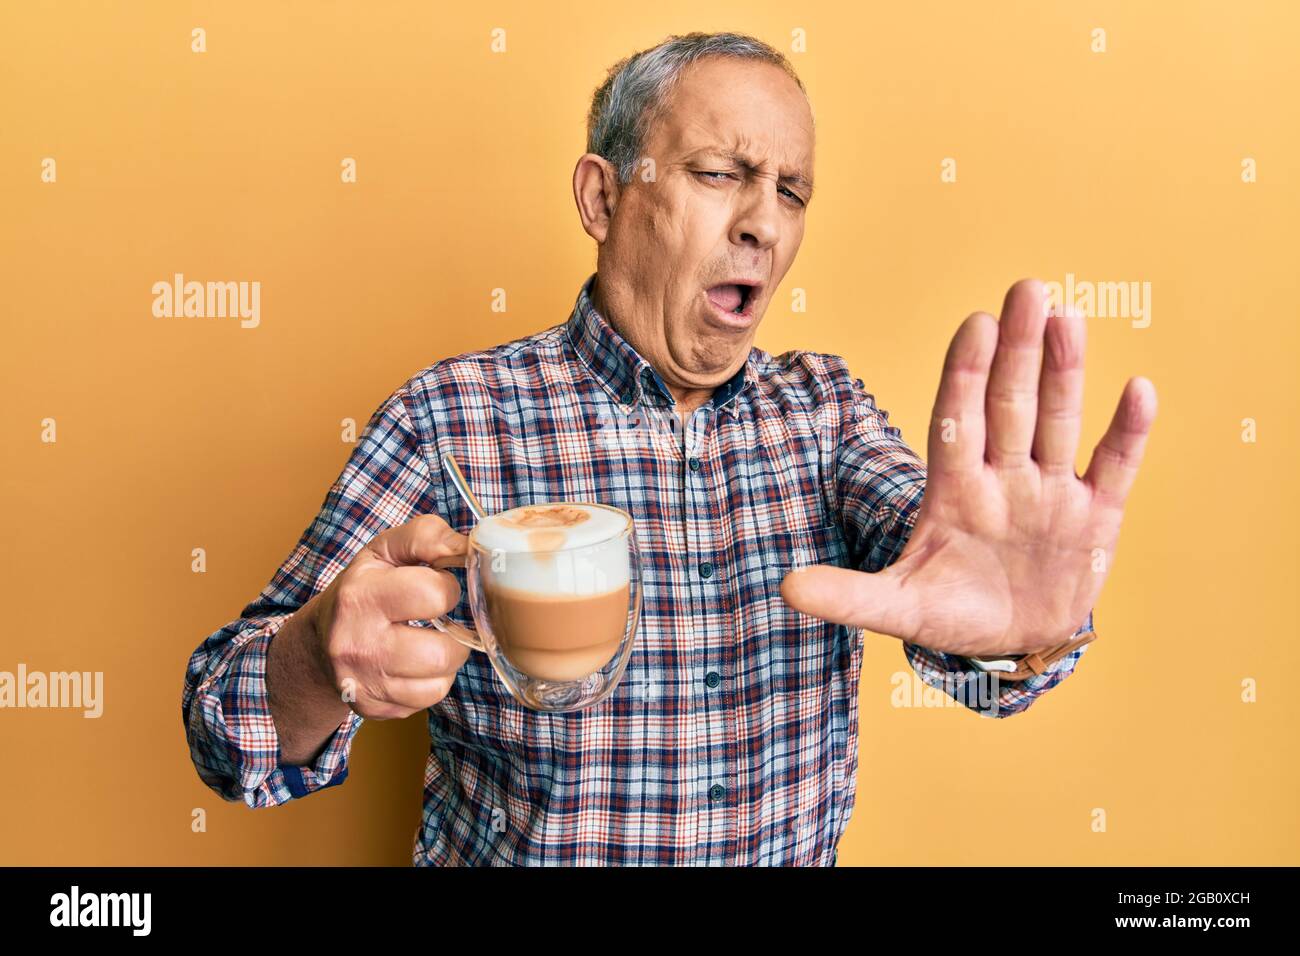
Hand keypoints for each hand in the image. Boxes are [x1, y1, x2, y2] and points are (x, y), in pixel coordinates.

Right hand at [310, 514, 470, 718]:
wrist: (320, 641)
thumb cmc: (363, 589)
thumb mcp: (385, 551)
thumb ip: (427, 536)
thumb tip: (467, 547)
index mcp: (361, 596)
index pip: (433, 594)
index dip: (447, 588)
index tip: (437, 586)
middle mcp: (358, 644)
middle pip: (441, 653)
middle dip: (455, 636)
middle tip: (442, 623)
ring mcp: (363, 682)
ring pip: (439, 684)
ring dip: (446, 662)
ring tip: (431, 643)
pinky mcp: (371, 708)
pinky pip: (426, 702)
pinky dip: (432, 684)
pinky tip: (417, 666)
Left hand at [781, 279, 1156, 657]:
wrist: (1012, 644)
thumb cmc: (952, 612)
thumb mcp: (898, 608)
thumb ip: (848, 595)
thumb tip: (785, 588)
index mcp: (954, 491)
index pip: (958, 421)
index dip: (966, 375)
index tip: (975, 324)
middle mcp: (1003, 479)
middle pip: (1011, 405)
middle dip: (1018, 351)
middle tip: (1027, 288)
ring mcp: (1050, 493)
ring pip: (1058, 422)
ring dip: (1064, 374)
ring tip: (1068, 319)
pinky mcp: (1095, 518)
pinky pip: (1113, 467)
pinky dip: (1128, 433)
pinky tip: (1139, 390)